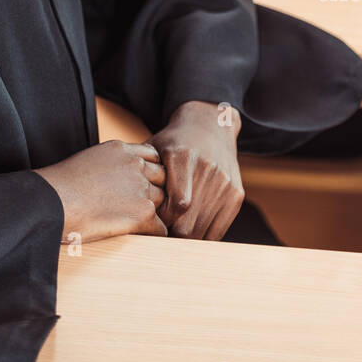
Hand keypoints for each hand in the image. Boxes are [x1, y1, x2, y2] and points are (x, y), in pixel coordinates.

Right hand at [35, 140, 166, 243]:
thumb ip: (107, 166)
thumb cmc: (59, 187)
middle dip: (155, 191)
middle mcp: (134, 164)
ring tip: (141, 226)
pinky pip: (161, 227)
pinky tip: (140, 238)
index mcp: (121, 149)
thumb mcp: (87, 162)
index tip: (140, 184)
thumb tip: (109, 183)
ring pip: (163, 201)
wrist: (52, 201)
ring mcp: (141, 188)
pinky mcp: (142, 213)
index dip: (149, 171)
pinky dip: (154, 233)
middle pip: (162, 177)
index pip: (151, 156)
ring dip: (154, 213)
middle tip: (142, 207)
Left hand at [152, 100, 243, 239]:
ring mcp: (224, 182)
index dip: (164, 220)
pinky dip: (205, 236)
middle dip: (173, 233)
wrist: (209, 125)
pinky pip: (220, 228)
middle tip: (161, 231)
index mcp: (183, 156)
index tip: (153, 221)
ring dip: (188, 236)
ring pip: (204, 229)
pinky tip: (192, 230)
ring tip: (174, 231)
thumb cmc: (175, 141)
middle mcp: (207, 169)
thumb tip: (125, 207)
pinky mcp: (236, 193)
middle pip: (190, 222)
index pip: (178, 204)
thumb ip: (142, 174)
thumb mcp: (154, 148)